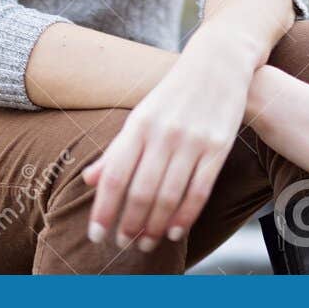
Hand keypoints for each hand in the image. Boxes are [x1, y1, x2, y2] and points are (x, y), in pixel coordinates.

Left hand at [80, 49, 249, 248]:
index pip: (115, 175)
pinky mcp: (218, 147)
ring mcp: (192, 141)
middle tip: (123, 244)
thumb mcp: (141, 114)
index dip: (103, 209)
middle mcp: (164, 133)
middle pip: (141, 191)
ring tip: (146, 244)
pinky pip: (199, 191)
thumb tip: (89, 181)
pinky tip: (175, 232)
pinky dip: (185, 217)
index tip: (96, 236)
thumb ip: (117, 149)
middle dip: (130, 224)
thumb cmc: (174, 94)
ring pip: (169, 195)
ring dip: (155, 227)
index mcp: (139, 124)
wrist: (218, 63)